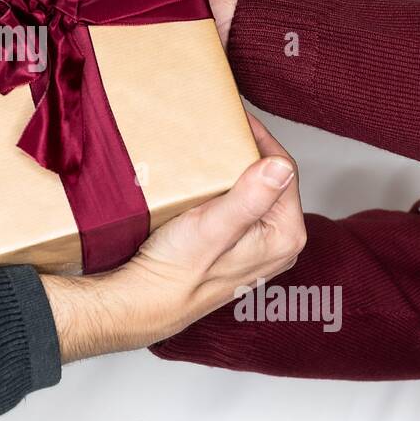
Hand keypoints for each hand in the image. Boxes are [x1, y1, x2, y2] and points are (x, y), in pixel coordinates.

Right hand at [0, 114, 305, 360]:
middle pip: (269, 178)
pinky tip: (197, 179)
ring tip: (206, 148)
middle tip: (216, 128)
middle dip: (245, 151)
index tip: (231, 116)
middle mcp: (276, 243)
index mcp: (283, 236)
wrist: (136, 304)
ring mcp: (252, 246)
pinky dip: (219, 187)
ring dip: (231, 168)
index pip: (282, 168)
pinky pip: (235, 205)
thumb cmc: (170, 275)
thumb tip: (280, 167)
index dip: (259, 137)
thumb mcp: (209, 229)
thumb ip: (249, 198)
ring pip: (252, 190)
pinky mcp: (229, 248)